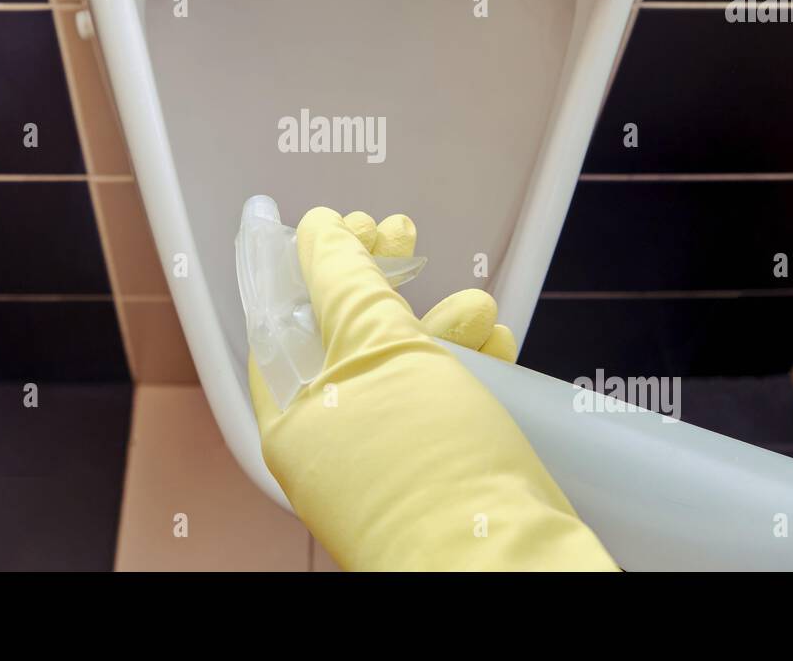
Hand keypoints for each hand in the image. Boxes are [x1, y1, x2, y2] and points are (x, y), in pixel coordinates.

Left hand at [249, 207, 615, 570]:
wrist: (509, 567)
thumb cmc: (428, 473)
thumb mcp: (379, 351)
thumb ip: (344, 284)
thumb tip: (317, 230)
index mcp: (293, 418)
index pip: (283, 322)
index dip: (313, 265)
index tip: (348, 225)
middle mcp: (334, 439)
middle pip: (348, 335)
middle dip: (383, 279)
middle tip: (404, 235)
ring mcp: (389, 455)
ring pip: (406, 363)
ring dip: (442, 319)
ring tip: (480, 308)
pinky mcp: (442, 465)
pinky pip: (446, 396)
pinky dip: (471, 361)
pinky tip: (498, 343)